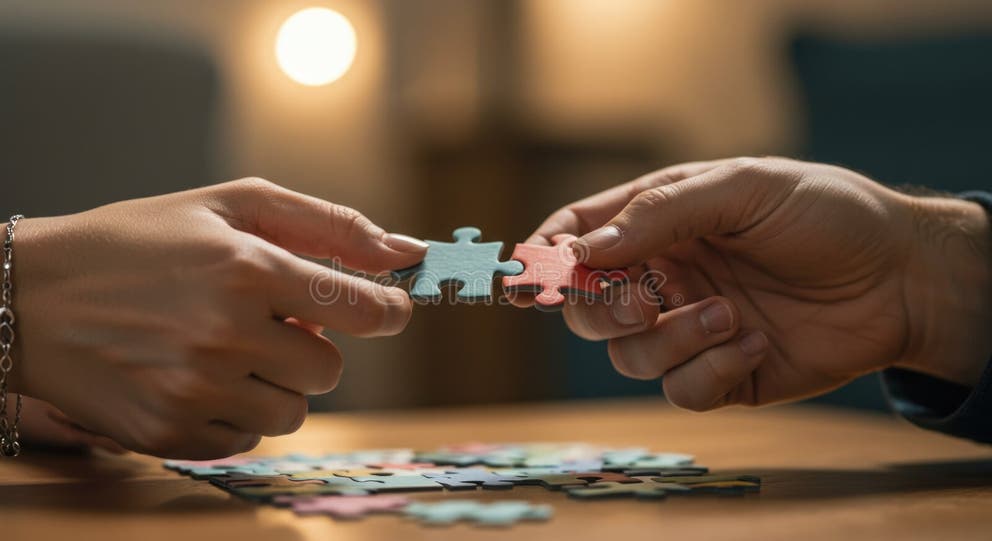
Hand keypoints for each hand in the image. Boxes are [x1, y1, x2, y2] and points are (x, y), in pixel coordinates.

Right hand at [8, 178, 426, 457]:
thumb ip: (326, 224)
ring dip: (278, 384)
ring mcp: (195, 390)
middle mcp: (225, 334)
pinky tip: (200, 379)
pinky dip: (237, 414)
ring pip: (293, 412)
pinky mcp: (169, 432)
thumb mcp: (231, 204)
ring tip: (231, 351)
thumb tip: (406, 251)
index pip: (360, 309)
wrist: (32, 297)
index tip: (388, 310)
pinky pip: (247, 440)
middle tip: (272, 324)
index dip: (386, 311)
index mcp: (247, 268)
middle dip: (314, 348)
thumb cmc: (140, 240)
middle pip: (329, 370)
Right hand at [526, 158, 991, 410]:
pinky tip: (753, 342)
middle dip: (601, 310)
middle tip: (644, 302)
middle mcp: (663, 276)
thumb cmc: (822, 214)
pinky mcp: (720, 374)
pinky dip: (710, 372)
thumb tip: (582, 251)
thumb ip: (657, 214)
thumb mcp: (741, 187)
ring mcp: (688, 328)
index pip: (577, 238)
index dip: (543, 258)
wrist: (899, 277)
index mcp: (658, 224)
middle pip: (586, 308)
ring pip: (628, 357)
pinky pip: (680, 392)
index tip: (525, 279)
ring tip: (729, 315)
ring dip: (672, 341)